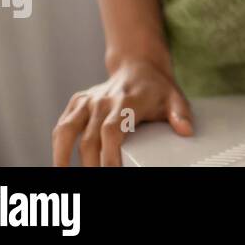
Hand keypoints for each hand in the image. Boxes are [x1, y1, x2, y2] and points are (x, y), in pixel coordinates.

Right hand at [52, 56, 192, 166]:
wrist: (139, 65)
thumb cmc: (157, 88)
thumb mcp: (175, 98)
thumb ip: (181, 114)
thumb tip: (186, 131)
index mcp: (128, 101)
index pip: (112, 131)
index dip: (109, 154)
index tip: (112, 171)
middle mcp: (104, 100)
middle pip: (90, 138)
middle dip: (90, 164)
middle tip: (96, 179)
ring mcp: (89, 100)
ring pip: (68, 130)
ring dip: (62, 155)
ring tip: (63, 174)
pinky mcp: (78, 101)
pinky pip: (63, 124)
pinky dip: (58, 143)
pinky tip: (60, 160)